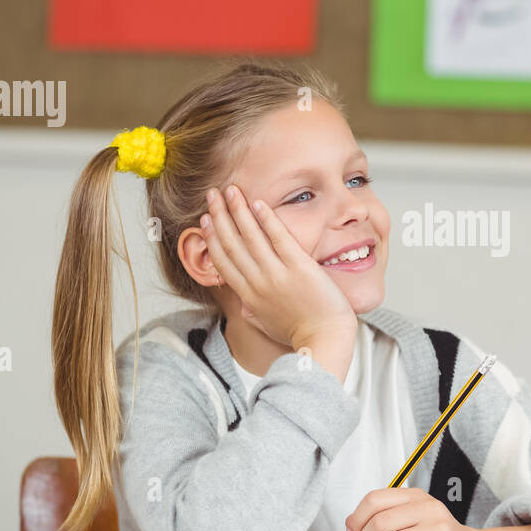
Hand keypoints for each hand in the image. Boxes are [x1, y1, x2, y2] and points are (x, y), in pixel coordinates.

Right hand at [200, 184, 355, 347]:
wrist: (325, 340)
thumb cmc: (302, 335)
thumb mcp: (269, 326)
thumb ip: (254, 313)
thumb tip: (244, 308)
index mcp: (249, 297)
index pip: (223, 262)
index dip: (212, 238)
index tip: (205, 221)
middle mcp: (258, 283)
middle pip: (231, 244)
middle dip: (219, 216)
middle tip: (212, 195)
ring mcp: (277, 275)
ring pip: (250, 237)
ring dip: (237, 210)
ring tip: (229, 190)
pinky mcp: (299, 268)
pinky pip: (278, 238)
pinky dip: (267, 219)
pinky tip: (258, 203)